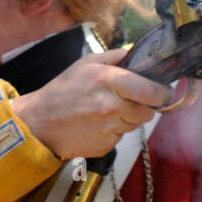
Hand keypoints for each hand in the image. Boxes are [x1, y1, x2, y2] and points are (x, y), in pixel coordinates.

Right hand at [10, 48, 172, 158]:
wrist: (38, 122)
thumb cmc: (61, 90)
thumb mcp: (85, 63)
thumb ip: (115, 57)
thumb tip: (137, 54)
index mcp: (110, 82)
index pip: (153, 92)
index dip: (163, 93)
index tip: (163, 92)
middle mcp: (113, 107)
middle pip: (148, 111)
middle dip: (143, 106)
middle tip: (127, 100)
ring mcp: (109, 129)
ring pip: (134, 125)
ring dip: (127, 118)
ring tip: (105, 111)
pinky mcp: (105, 146)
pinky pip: (120, 138)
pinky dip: (113, 132)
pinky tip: (96, 124)